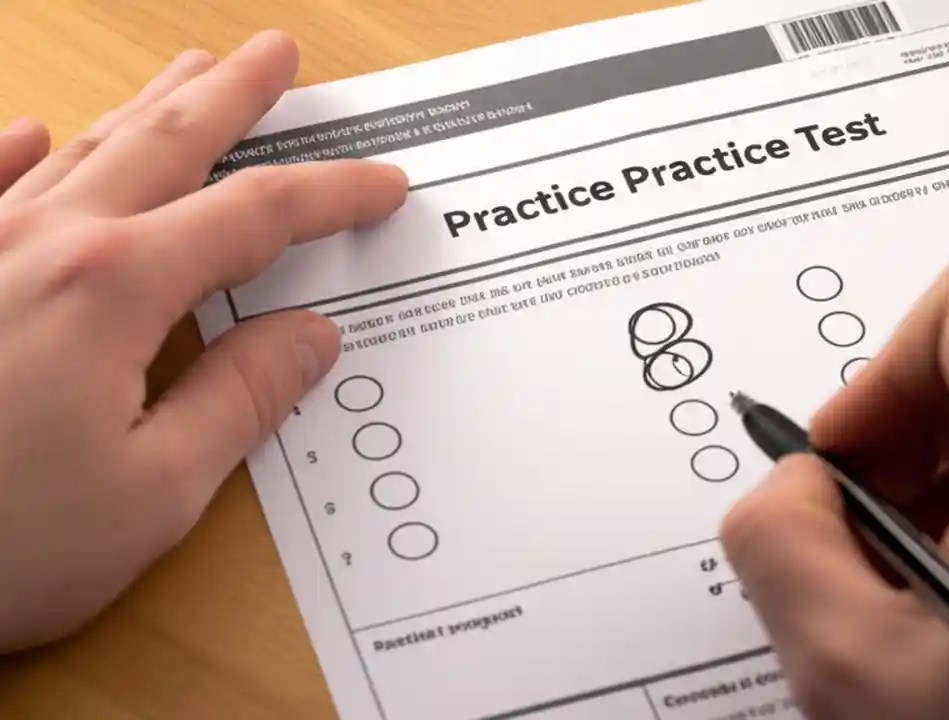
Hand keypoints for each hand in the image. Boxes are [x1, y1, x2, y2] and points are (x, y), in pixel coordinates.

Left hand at [0, 32, 405, 649]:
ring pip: (82, 150)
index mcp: (111, 289)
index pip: (253, 217)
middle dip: (231, 96)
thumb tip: (309, 340)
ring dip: (148, 106)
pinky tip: (34, 128)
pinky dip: (14, 150)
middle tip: (274, 54)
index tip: (379, 184)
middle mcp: (40, 243)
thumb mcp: (152, 493)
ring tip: (193, 71)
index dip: (329, 195)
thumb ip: (239, 401)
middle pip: (164, 145)